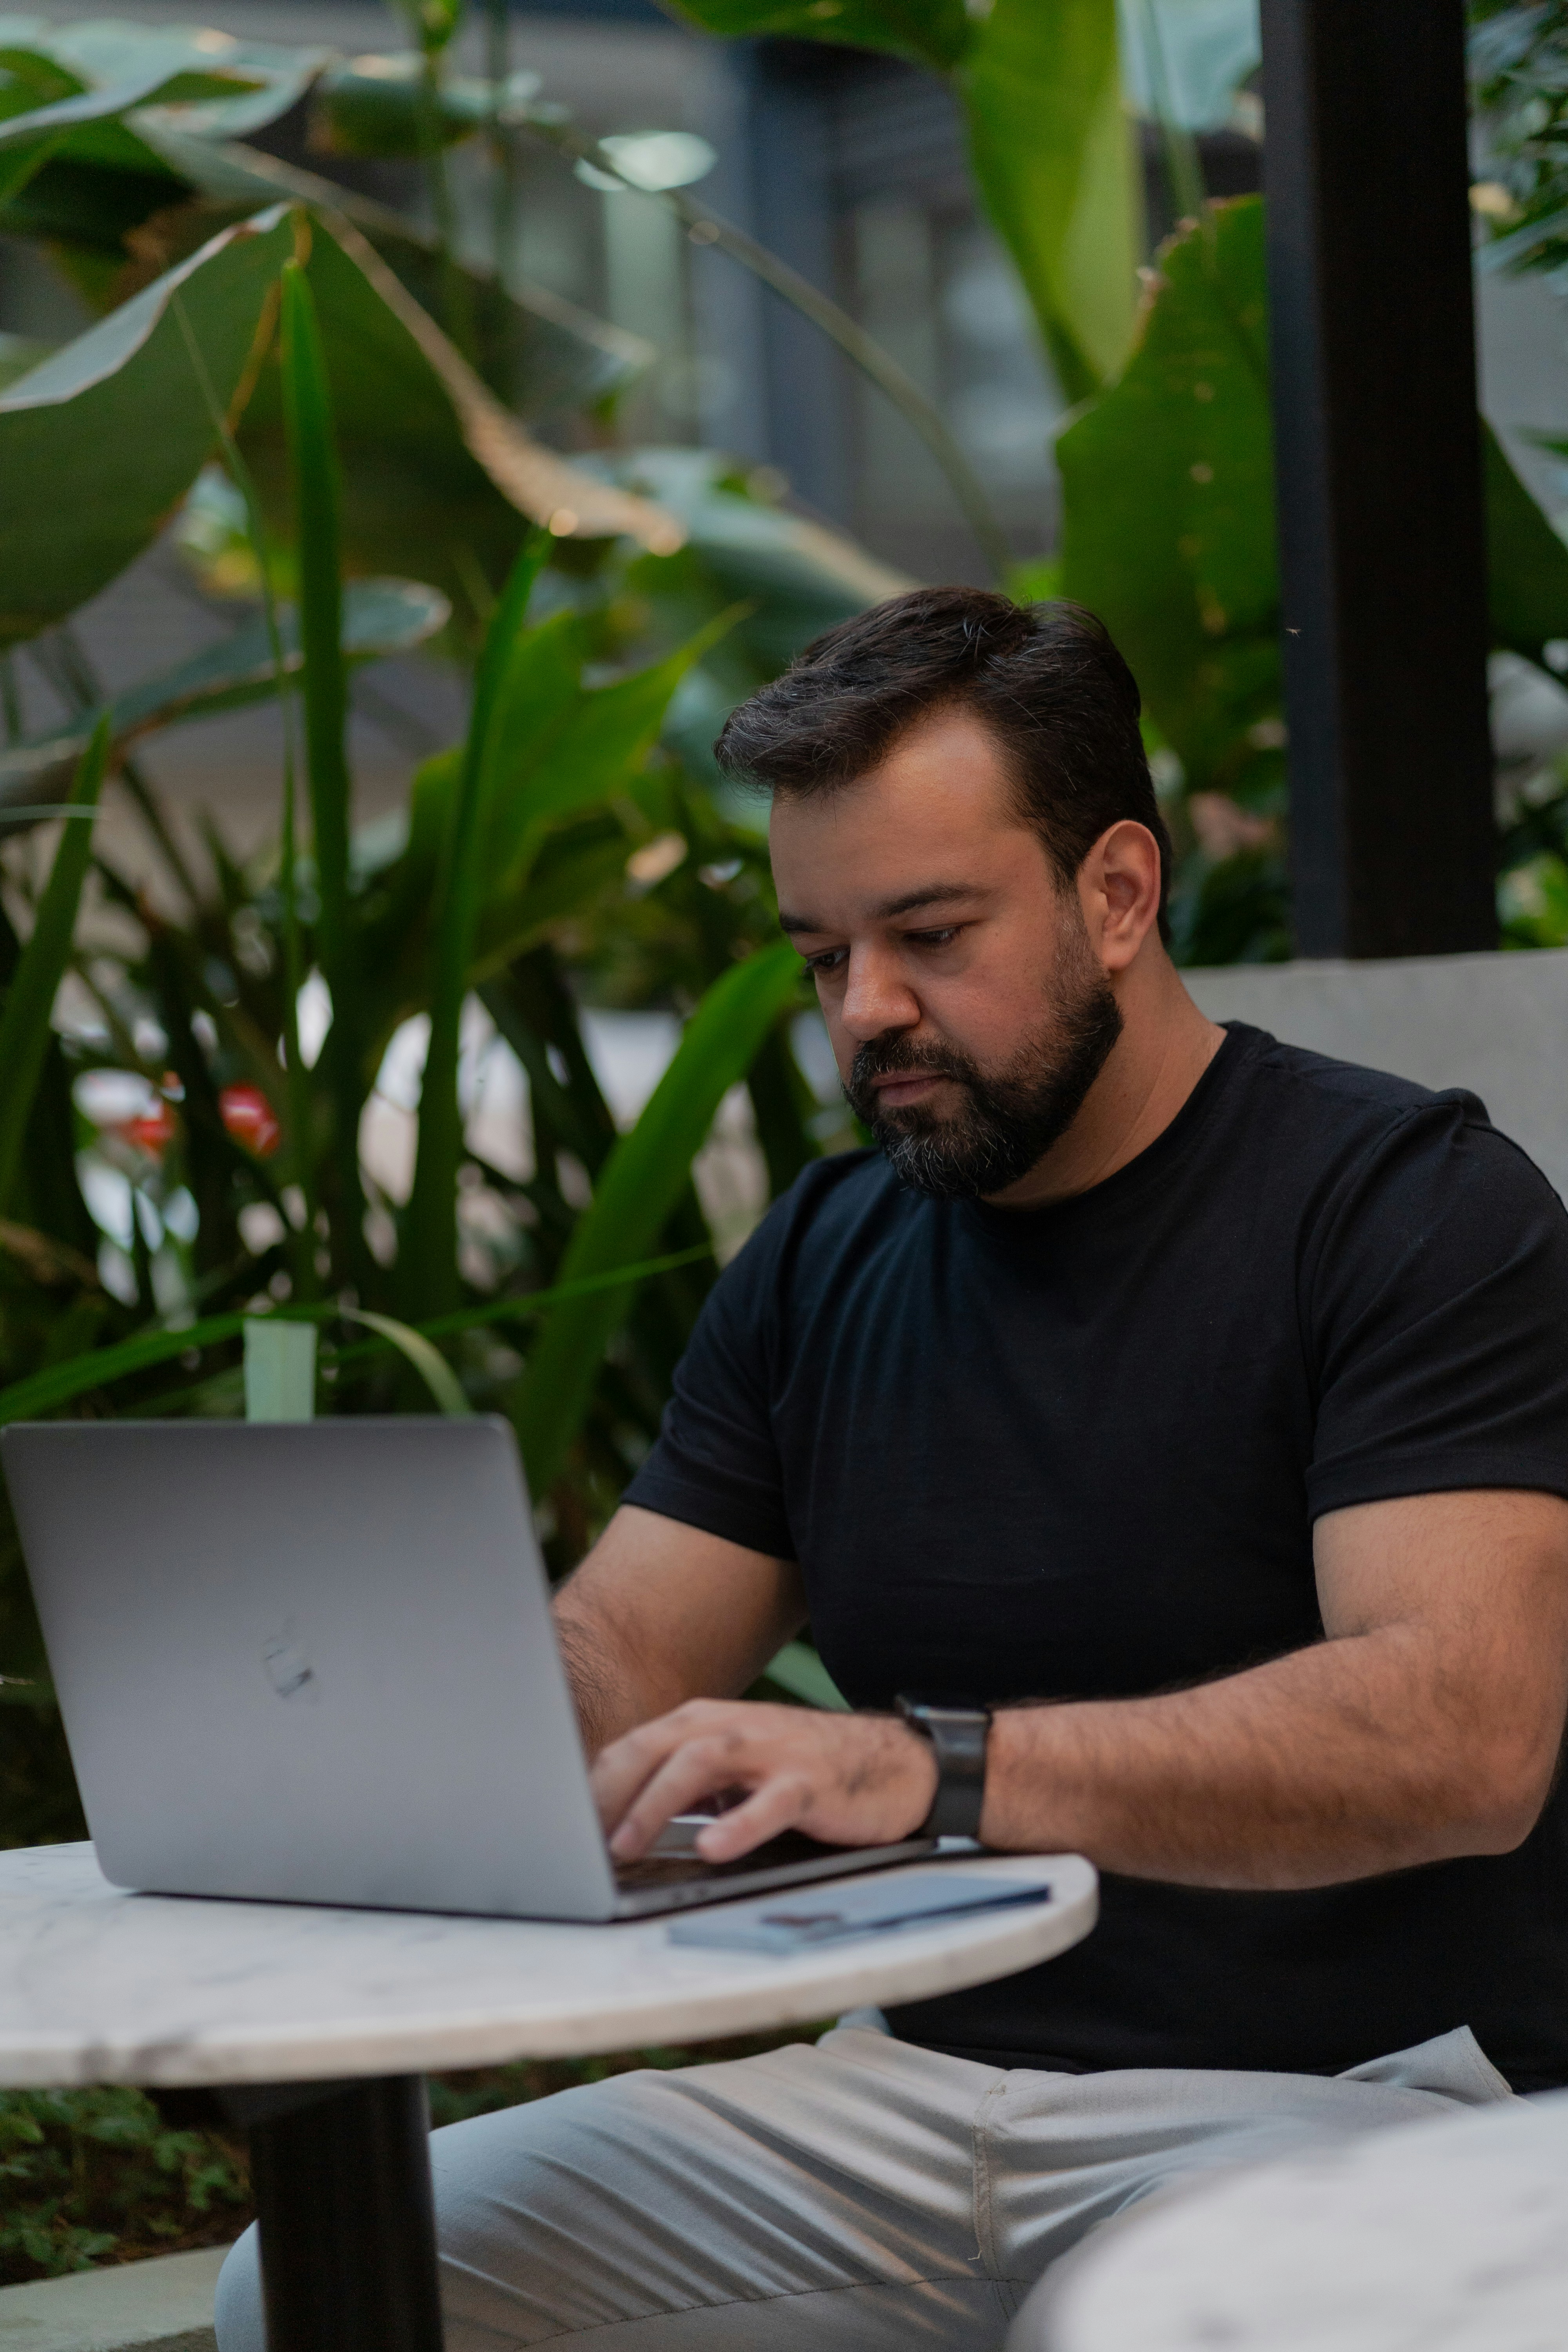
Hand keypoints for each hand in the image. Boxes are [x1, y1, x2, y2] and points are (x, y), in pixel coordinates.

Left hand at [591, 1699, 939, 1863]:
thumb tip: (619, 1818)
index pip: (636, 1746)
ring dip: (656, 1803)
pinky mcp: (811, 1781)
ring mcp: (774, 1751)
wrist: (891, 1764)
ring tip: (625, 1843)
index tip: (559, 1822)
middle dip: (612, 1790)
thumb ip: (684, 1784)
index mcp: (708, 1723)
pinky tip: (712, 1847)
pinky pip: (771, 1801)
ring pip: (701, 1763)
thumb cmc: (800, 1771)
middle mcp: (735, 1727)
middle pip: (657, 1746)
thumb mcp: (735, 1771)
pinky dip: (738, 1823)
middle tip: (576, 1837)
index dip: (594, 1783)